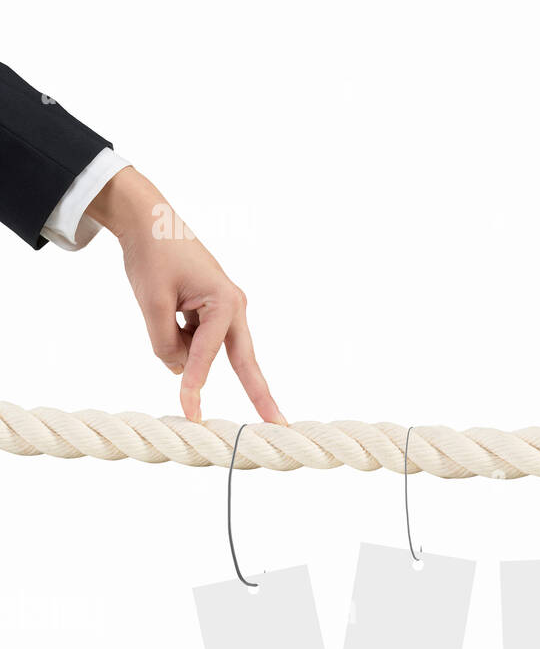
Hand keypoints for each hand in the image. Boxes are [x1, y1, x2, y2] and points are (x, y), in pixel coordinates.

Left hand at [87, 167, 284, 423]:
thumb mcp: (151, 302)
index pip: (208, 354)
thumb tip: (178, 372)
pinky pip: (196, 339)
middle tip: (279, 425)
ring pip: (205, 350)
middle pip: (245, 361)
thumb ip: (164, 343)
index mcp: (225, 302)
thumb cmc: (153, 257)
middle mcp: (234, 309)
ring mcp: (227, 312)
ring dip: (180, 343)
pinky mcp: (214, 313)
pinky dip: (178, 335)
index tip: (192, 415)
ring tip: (164, 303)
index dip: (194, 385)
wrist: (150, 222)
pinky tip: (170, 306)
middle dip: (260, 393)